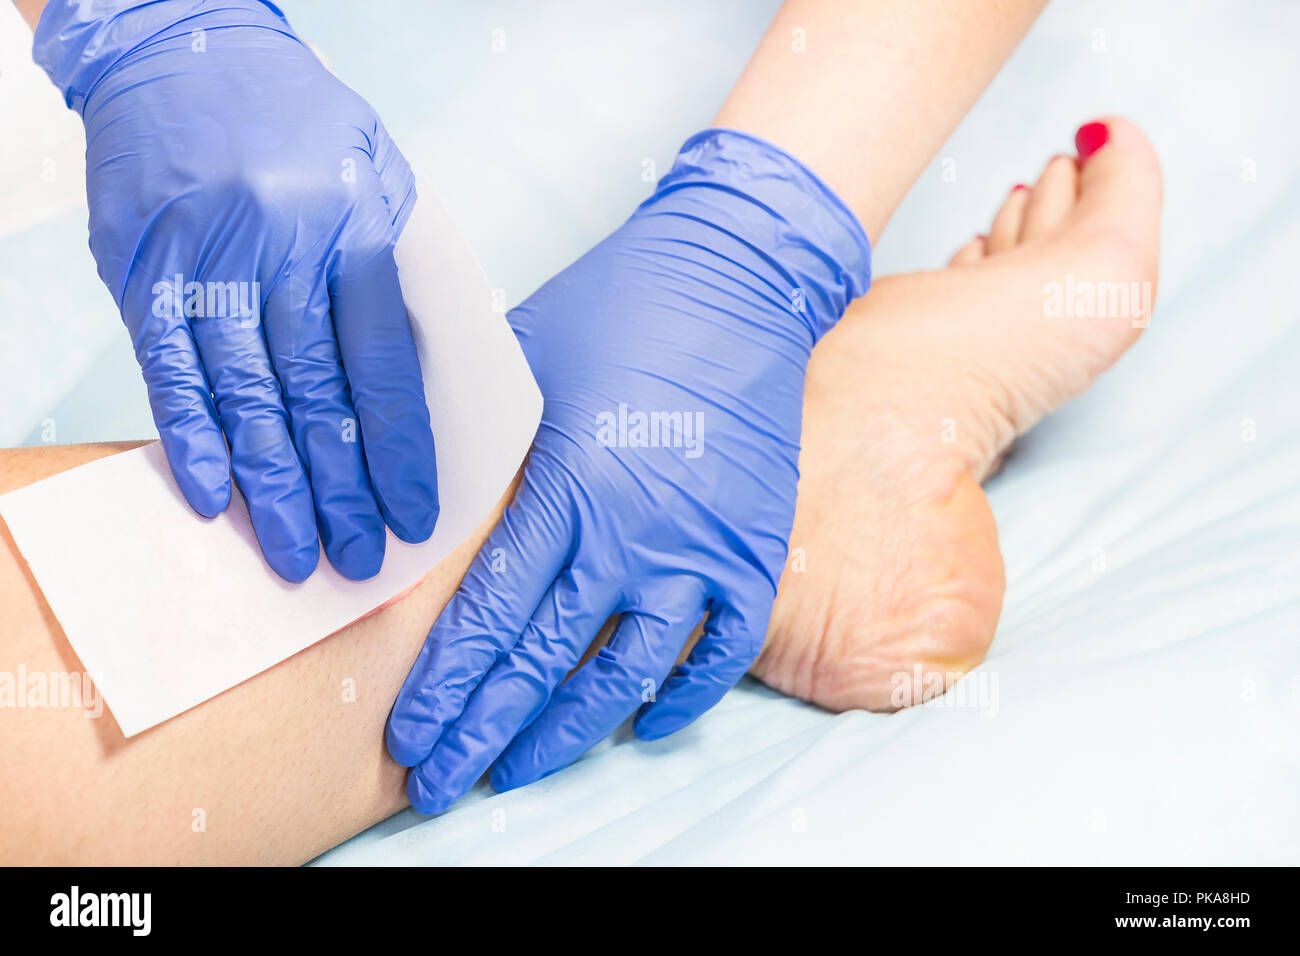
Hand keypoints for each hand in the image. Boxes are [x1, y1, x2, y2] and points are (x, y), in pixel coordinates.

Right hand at [34, 0, 437, 580]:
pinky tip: (215, 497)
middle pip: (317, 394)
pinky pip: (170, 368)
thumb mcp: (377, 174)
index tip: (412, 515)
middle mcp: (282, 247)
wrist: (181, 51)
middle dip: (339, 488)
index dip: (399, 449)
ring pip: (246, 395)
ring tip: (296, 553)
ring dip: (272, 485)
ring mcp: (207, 259)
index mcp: (355, 226)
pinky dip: (192, 436)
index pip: (384, 365)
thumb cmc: (299, 123)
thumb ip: (396, 270)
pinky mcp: (143, 269)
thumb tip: (420, 382)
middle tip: (356, 559)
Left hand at [386, 129, 870, 811]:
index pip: (490, 617)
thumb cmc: (618, 307)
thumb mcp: (521, 365)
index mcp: (569, 487)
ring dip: (567, 733)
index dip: (445, 688)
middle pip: (545, 664)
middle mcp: (636, 536)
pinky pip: (721, 651)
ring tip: (517, 771)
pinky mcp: (755, 550)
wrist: (737, 278)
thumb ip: (473, 446)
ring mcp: (704, 551)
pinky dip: (682, 697)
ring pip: (629, 675)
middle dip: (483, 732)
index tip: (409, 738)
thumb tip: (415, 507)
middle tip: (438, 783)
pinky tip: (640, 725)